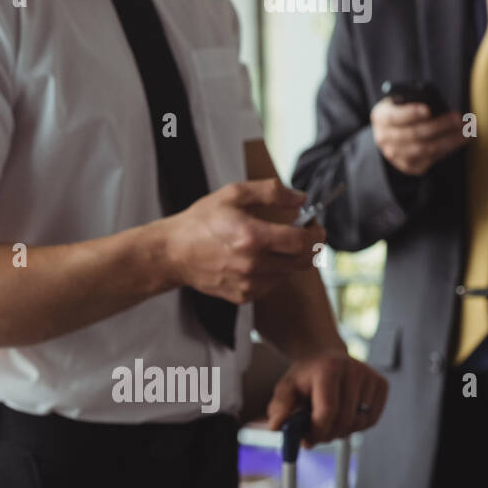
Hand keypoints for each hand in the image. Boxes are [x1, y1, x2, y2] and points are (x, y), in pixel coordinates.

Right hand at [165, 178, 325, 304]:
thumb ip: (270, 192)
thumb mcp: (232, 194)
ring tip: (274, 244)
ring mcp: (248, 283)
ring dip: (289, 258)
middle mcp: (252, 264)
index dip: (315, 232)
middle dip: (309, 246)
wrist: (172, 253)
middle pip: (303, 261)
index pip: (302, 241)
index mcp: (252, 237)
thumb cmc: (199, 222)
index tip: (313, 224)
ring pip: (288, 273)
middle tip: (302, 233)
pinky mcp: (243, 296)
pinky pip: (271, 285)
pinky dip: (272, 272)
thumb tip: (301, 198)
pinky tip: (257, 259)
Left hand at [265, 348, 387, 447]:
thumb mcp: (286, 388)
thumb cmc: (305, 377)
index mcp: (328, 369)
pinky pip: (371, 419)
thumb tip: (276, 426)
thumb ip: (280, 407)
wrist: (324, 356)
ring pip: (360, 423)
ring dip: (342, 431)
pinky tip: (344, 415)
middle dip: (328, 434)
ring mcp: (370, 376)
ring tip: (328, 421)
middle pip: (345, 419)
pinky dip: (357, 426)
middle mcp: (353, 370)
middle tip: (315, 435)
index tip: (307, 440)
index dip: (318, 431)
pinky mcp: (381, 383)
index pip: (328, 410)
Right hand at [370, 98, 465, 175]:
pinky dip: (447, 150)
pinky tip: (459, 141)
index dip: (410, 113)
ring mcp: (395, 154)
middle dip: (440, 126)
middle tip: (459, 119)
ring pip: (425, 149)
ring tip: (466, 131)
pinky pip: (430, 160)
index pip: (393, 117)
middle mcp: (384, 138)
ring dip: (449, 140)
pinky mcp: (408, 165)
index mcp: (381, 117)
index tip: (428, 110)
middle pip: (414, 134)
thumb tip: (436, 106)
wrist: (392, 133)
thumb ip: (413, 100)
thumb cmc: (403, 111)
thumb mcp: (400, 101)